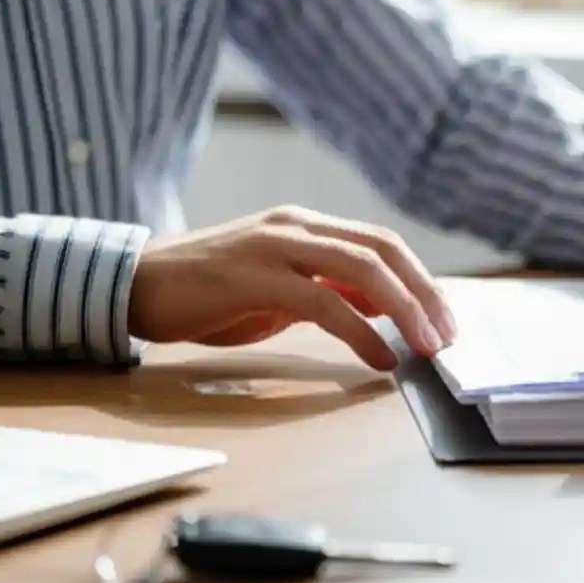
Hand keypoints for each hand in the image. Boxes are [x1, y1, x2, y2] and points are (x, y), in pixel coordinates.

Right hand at [129, 205, 455, 369]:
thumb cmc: (211, 294)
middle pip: (383, 249)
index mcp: (307, 226)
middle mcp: (296, 226)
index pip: (382, 243)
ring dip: (404, 309)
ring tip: (425, 346)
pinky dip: (360, 332)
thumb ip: (332, 292)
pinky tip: (380, 356)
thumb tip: (388, 310)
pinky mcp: (254, 276)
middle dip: (424, 292)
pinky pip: (323, 301)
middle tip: (448, 335)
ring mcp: (275, 246)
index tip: (446, 318)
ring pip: (361, 268)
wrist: (135, 287)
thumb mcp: (283, 292)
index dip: (421, 279)